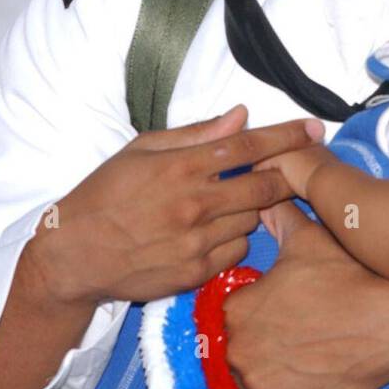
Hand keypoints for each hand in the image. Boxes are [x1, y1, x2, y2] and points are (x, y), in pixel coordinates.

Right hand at [0, 106, 323, 388]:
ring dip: (252, 208)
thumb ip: (195, 134)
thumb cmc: (104, 194)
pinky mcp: (195, 273)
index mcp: (182, 167)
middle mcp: (195, 204)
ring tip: (226, 203)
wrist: (73, 255)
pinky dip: (234, 239)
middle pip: (266, 186)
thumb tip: (240, 116)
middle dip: (284, 175)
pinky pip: (237, 251)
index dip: (288, 135)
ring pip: (254, 220)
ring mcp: (197, 242)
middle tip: (288, 169)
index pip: (250, 145)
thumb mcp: (141, 150)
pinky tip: (212, 231)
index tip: (315, 128)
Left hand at [224, 201, 388, 388]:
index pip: (230, 314)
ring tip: (295, 358)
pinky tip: (293, 385)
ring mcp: (260, 385)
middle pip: (235, 350)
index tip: (275, 310)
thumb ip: (278, 219)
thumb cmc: (349, 277)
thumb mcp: (308, 238)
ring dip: (263, 373)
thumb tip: (264, 201)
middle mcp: (240, 349)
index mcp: (237, 308)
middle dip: (256, 343)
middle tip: (290, 335)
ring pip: (247, 382)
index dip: (253, 311)